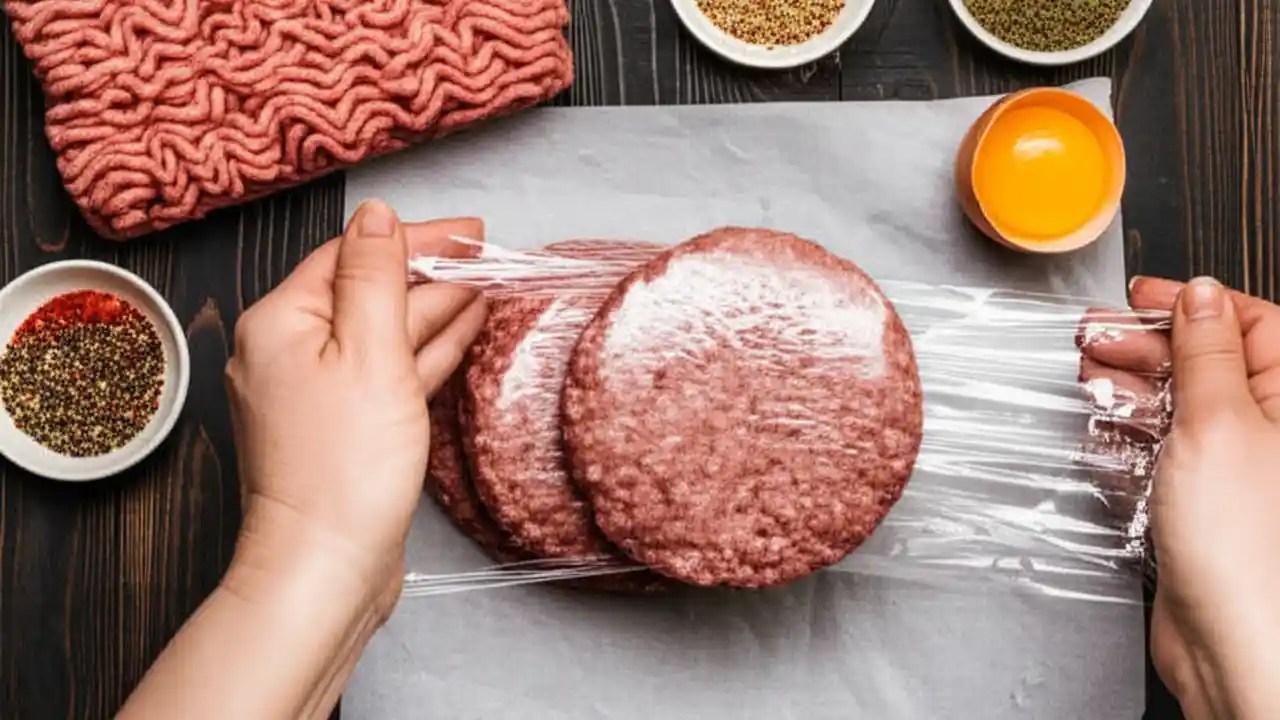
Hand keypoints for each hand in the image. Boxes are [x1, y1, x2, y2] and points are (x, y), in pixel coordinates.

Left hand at [225, 200, 485, 616]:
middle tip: (491, 259)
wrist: (324, 569)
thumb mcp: (369, 353)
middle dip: (432, 276)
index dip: (417, 239)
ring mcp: (316, 393)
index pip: (354, 256)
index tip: (471, 232)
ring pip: (384, 335)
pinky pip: (388, 374)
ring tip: (488, 290)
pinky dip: (425, 354)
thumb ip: (376, 277)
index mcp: (281, 322)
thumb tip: (377, 215)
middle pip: (369, 293)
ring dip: (436, 312)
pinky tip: (462, 334)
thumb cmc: (343, 469)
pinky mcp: (344, 428)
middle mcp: (289, 352)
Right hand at [1085, 276, 1279, 718]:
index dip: (1192, 305)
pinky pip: (1164, 455)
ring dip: (1132, 390)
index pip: (1251, 323)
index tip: (1140, 295)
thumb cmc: (1245, 544)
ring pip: (1181, 407)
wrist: (1234, 641)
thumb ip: (1207, 351)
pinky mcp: (1204, 504)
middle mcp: (1273, 431)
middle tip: (1095, 338)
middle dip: (1149, 346)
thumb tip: (1202, 295)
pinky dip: (1131, 440)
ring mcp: (1239, 468)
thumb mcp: (1219, 421)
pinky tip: (1106, 432)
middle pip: (1209, 362)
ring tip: (1091, 380)